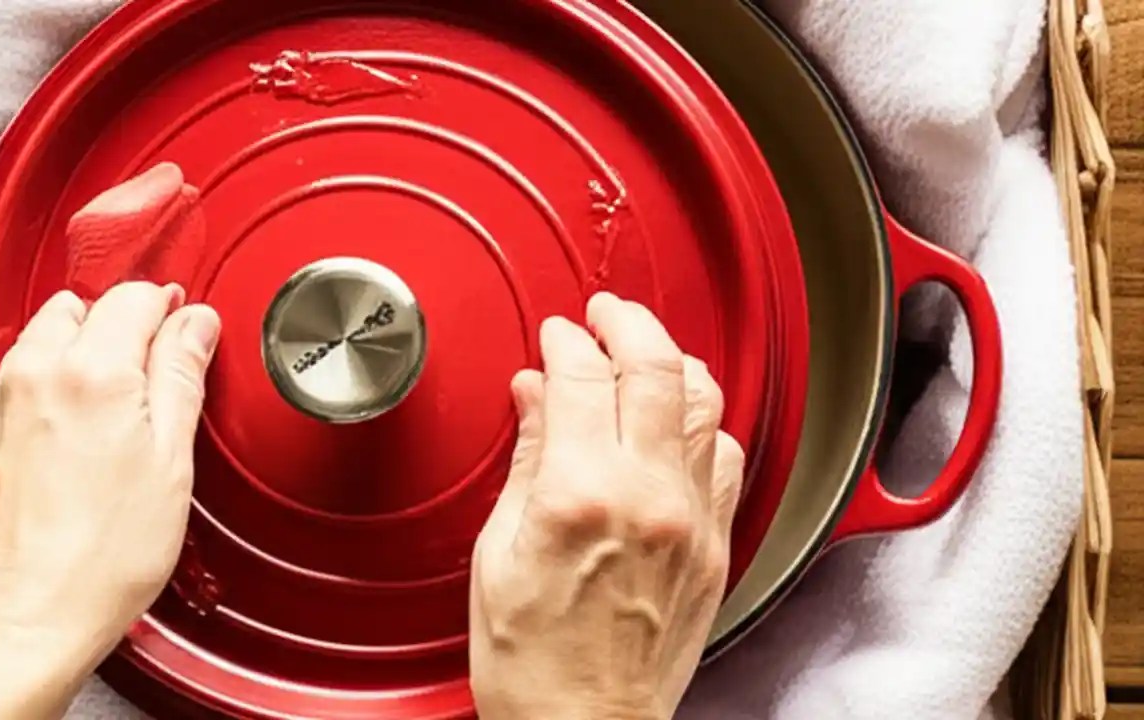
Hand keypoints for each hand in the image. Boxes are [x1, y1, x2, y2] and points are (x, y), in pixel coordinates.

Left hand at [0, 282, 219, 718]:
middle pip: (85, 306)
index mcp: (94, 371)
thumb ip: (182, 374)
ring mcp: (4, 399)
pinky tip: (84, 425)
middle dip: (124, 322)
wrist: (38, 613)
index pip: (136, 298)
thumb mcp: (172, 456)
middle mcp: (38, 372)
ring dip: (86, 345)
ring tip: (121, 399)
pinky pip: (24, 372)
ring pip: (48, 333)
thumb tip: (196, 323)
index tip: (191, 334)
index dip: (173, 311)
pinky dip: (56, 378)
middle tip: (159, 371)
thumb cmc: (109, 552)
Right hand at [469, 292, 743, 719]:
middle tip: (607, 313)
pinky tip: (681, 419)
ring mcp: (691, 520)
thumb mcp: (499, 553)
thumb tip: (532, 397)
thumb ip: (526, 460)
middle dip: (628, 322)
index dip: (565, 341)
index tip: (555, 336)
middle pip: (656, 368)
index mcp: (580, 495)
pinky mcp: (715, 545)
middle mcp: (647, 498)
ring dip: (674, 360)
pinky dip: (704, 421)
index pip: (581, 377)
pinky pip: (727, 456)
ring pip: (705, 401)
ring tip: (647, 350)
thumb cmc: (531, 664)